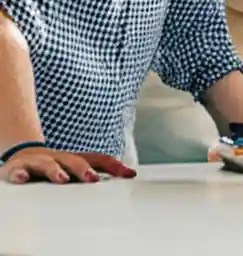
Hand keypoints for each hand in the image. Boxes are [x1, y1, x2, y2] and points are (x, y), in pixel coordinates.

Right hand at [0, 146, 135, 183]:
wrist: (23, 156)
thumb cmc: (57, 167)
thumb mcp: (76, 171)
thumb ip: (96, 174)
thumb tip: (129, 177)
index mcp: (77, 160)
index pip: (99, 160)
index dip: (114, 166)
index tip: (129, 174)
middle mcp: (61, 158)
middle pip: (74, 161)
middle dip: (84, 170)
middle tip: (93, 180)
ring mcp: (40, 162)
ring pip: (48, 164)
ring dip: (56, 171)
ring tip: (62, 180)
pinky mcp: (19, 168)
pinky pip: (18, 170)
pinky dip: (20, 174)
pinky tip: (22, 178)